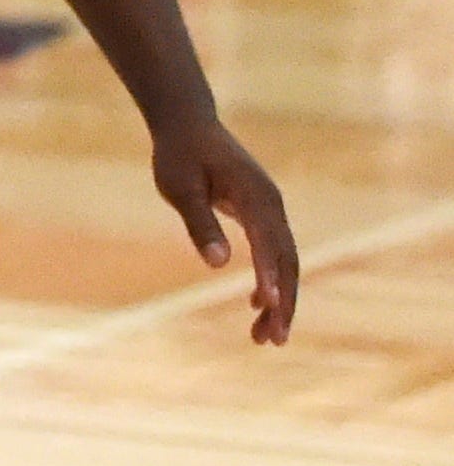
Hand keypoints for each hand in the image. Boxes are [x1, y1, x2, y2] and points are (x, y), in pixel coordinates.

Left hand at [154, 109, 296, 343]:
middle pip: (287, 261)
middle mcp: (271, 205)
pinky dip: (269, 280)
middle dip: (283, 303)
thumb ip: (199, 224)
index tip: (267, 307)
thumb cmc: (179, 155)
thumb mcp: (180, 188)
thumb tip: (218, 264)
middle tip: (273, 340)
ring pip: (284, 262)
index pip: (269, 244)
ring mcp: (270, 210)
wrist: (189, 125)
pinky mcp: (261, 214)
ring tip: (266, 338)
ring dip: (278, 299)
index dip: (269, 277)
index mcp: (255, 197)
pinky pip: (273, 253)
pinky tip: (255, 306)